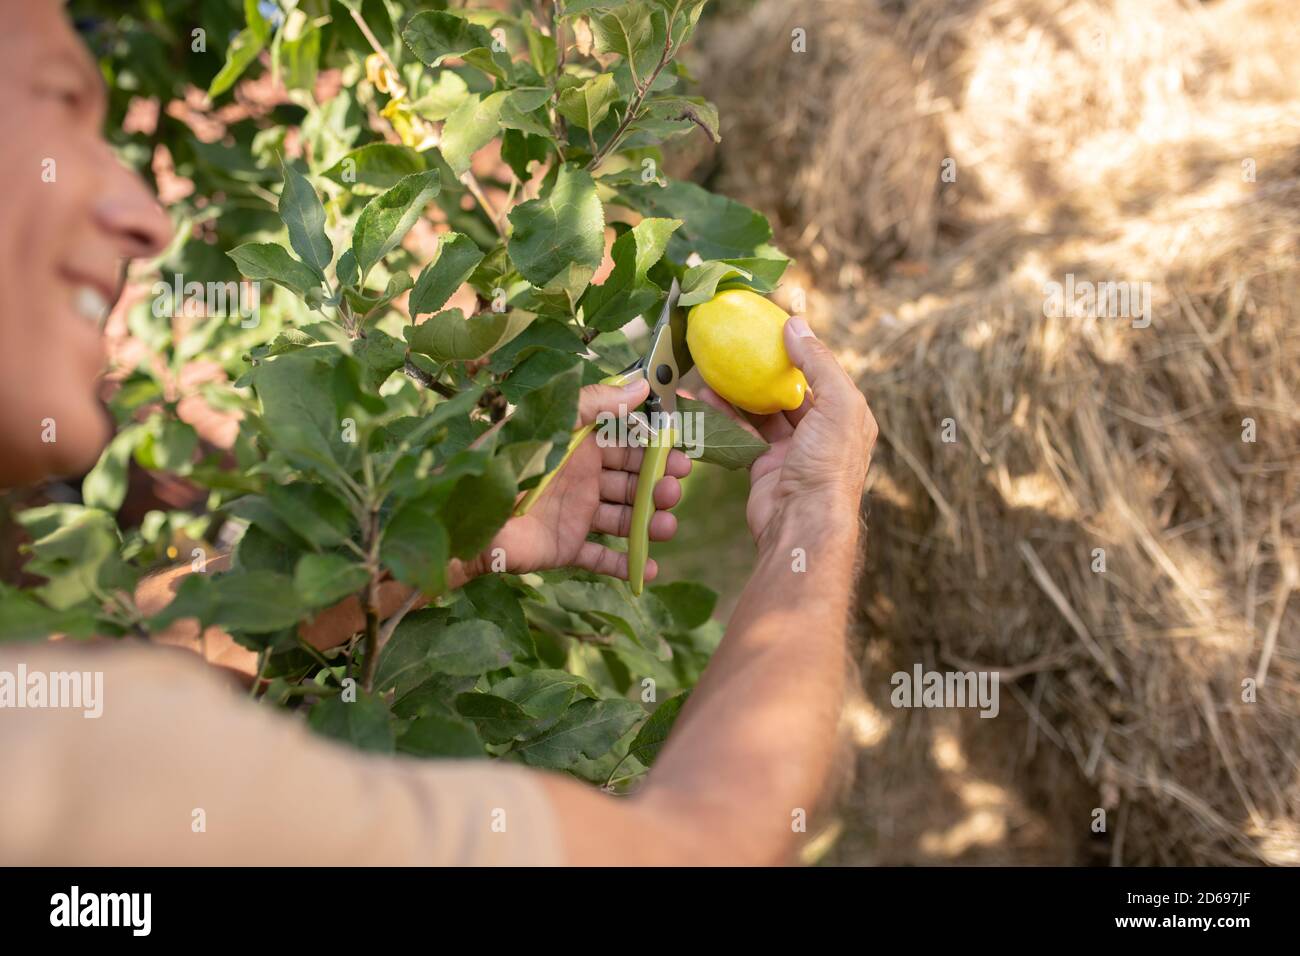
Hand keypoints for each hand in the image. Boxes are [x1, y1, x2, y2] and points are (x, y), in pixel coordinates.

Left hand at [479, 378, 692, 580]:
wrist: (467, 519)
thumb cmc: (507, 462)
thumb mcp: (554, 422)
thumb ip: (596, 403)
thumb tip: (643, 384)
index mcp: (578, 444)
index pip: (627, 442)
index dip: (655, 446)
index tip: (681, 450)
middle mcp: (582, 477)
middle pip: (632, 481)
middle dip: (658, 484)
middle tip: (674, 489)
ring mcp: (576, 514)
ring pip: (624, 518)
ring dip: (649, 522)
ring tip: (665, 525)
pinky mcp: (567, 547)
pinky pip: (602, 557)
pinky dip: (626, 565)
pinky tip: (649, 570)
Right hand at [699, 317, 875, 547]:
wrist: (802, 523)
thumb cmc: (828, 464)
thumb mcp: (838, 404)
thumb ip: (818, 363)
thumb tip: (795, 324)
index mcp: (847, 415)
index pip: (822, 374)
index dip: (799, 351)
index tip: (771, 328)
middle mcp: (821, 431)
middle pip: (788, 391)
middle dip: (763, 370)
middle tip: (736, 347)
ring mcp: (791, 449)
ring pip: (761, 412)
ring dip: (737, 391)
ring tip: (712, 369)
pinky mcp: (763, 465)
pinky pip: (741, 433)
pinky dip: (723, 416)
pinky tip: (704, 399)